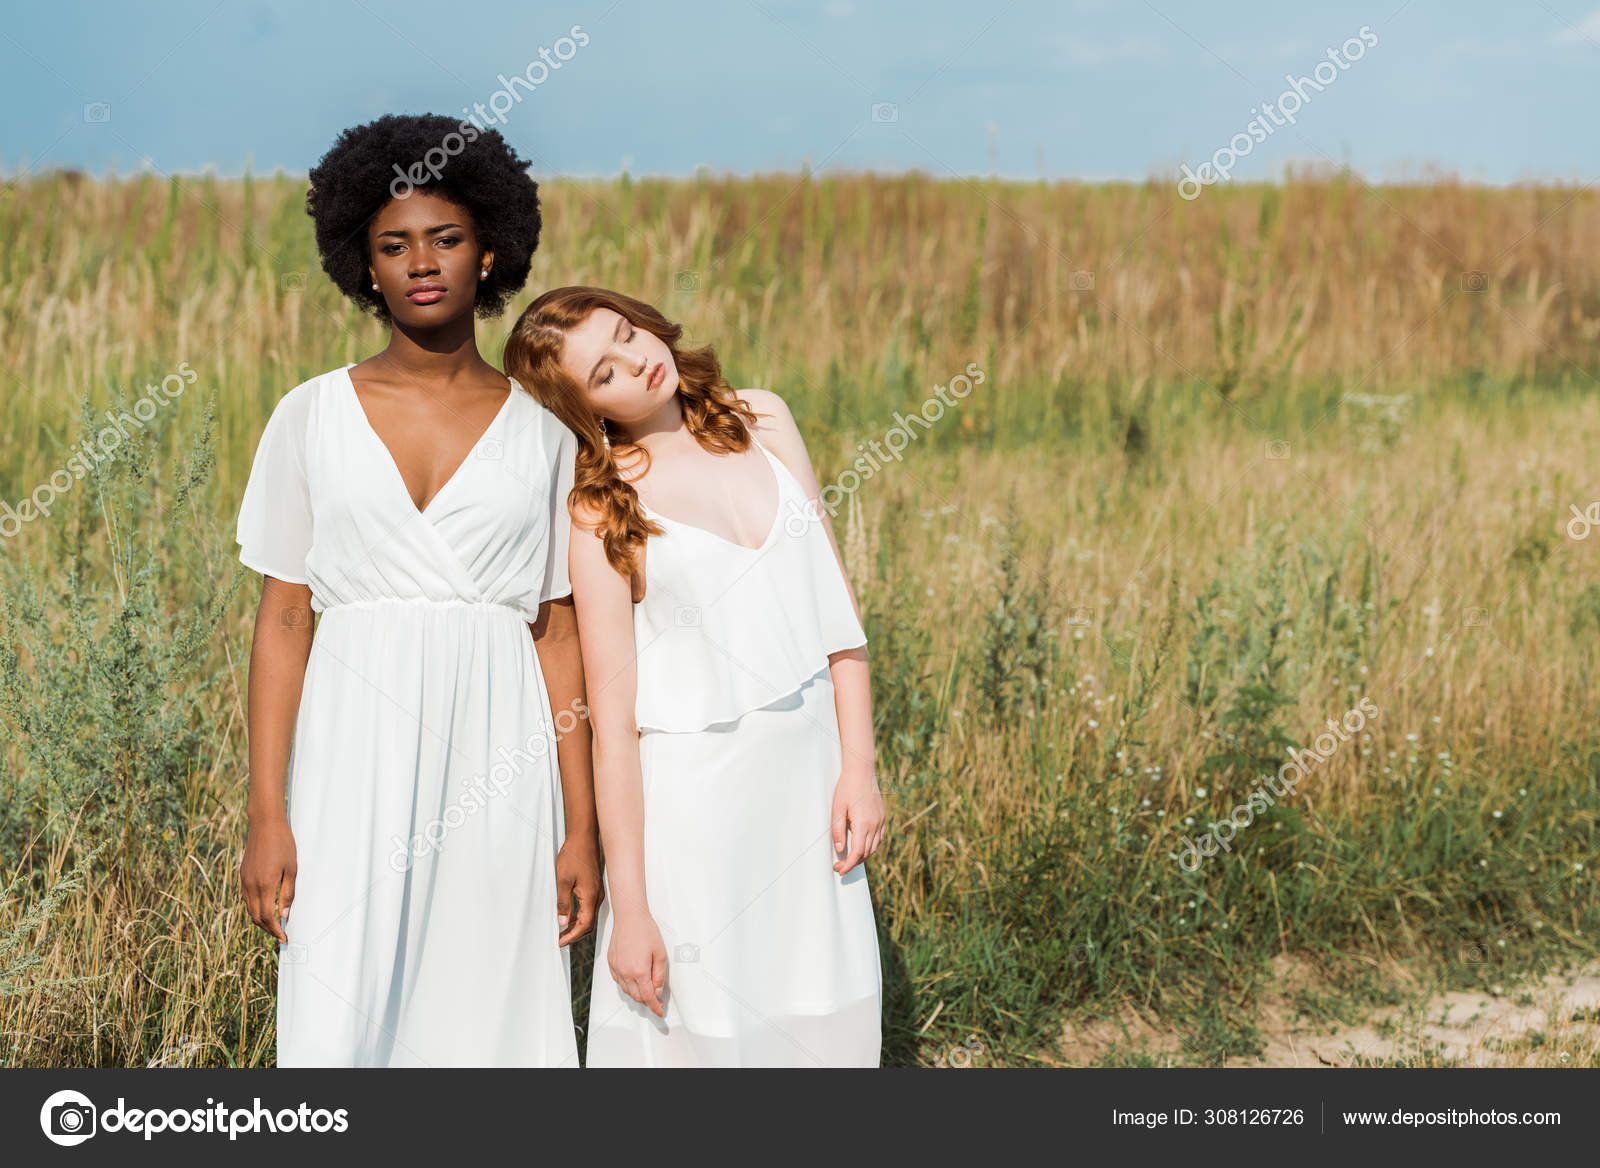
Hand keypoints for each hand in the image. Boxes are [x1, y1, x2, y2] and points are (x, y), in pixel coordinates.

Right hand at [241, 817, 296, 942]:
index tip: (284, 937)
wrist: (265, 825)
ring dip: (260, 920)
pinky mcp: (243, 875)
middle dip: (268, 929)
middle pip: (255, 917)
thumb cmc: (283, 844)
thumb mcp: (292, 869)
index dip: (275, 930)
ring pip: (249, 909)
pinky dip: (255, 908)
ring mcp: (244, 881)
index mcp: (264, 885)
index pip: (267, 917)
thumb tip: (284, 915)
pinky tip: (265, 908)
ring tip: (274, 925)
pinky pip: (246, 898)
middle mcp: (250, 885)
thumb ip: (287, 893)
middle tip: (280, 935)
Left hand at [554, 829, 602, 945]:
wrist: (584, 838)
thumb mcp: (563, 880)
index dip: (572, 936)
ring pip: (590, 916)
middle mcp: (598, 896)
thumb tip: (563, 922)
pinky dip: (581, 915)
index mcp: (591, 897)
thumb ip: (563, 903)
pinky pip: (590, 907)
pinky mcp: (595, 887)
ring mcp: (598, 892)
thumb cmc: (574, 856)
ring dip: (578, 925)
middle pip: (590, 924)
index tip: (560, 942)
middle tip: (561, 939)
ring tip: (563, 930)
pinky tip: (570, 914)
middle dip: (575, 934)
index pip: (585, 925)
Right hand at [608, 909, 667, 1017]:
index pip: (648, 997)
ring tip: (647, 989)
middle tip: (657, 999)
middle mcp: (625, 972)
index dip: (655, 1007)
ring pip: (626, 991)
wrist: (629, 916)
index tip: (659, 1011)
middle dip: (648, 1000)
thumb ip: (659, 975)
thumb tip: (657, 990)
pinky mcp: (611, 963)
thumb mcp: (660, 953)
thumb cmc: (646, 930)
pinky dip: (627, 985)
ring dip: (637, 994)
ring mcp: (616, 968)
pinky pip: (619, 981)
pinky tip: (634, 981)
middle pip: (636, 996)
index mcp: (639, 971)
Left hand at [831, 771, 884, 874]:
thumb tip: (840, 849)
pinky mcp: (883, 817)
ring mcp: (881, 821)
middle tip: (840, 865)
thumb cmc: (846, 788)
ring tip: (849, 858)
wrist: (861, 771)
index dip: (849, 865)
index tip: (840, 870)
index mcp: (863, 824)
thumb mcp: (837, 810)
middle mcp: (875, 825)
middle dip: (853, 863)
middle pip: (866, 853)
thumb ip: (838, 831)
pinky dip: (871, 846)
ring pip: (874, 847)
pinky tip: (862, 846)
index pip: (857, 853)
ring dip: (862, 856)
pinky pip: (879, 838)